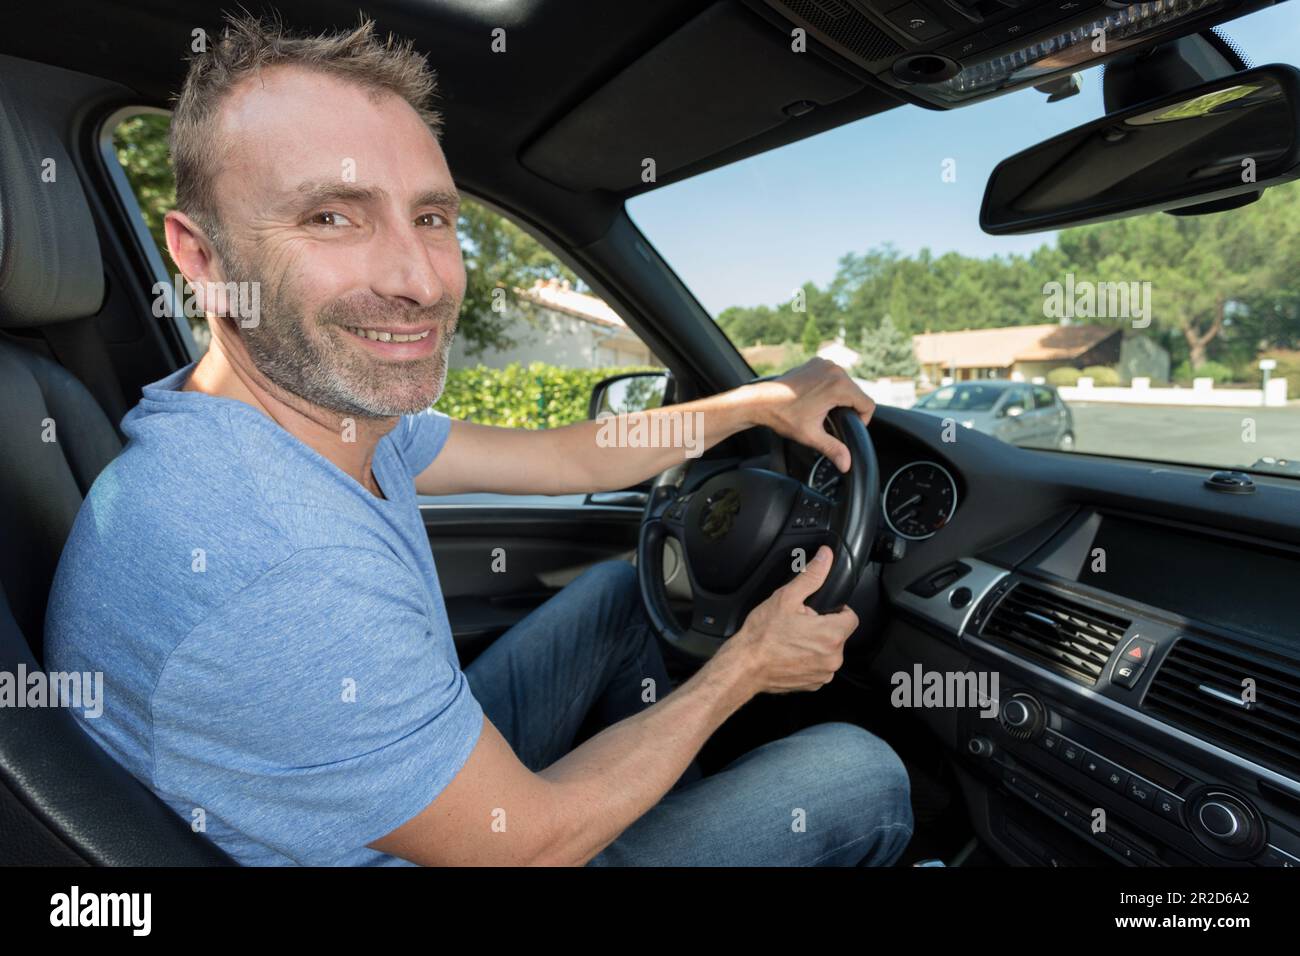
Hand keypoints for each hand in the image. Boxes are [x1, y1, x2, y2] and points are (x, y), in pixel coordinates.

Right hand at [723, 545, 858, 694]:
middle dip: (823, 626)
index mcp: (831, 634)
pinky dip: (809, 660)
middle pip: (839, 634)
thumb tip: (825, 558)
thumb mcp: (786, 597)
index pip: (851, 617)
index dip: (837, 610)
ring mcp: (823, 674)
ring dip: (816, 645)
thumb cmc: (762, 636)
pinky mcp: (813, 684)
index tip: (820, 611)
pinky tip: (790, 654)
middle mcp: (832, 658)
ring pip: (829, 651)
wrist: (744, 666)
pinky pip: (819, 667)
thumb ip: (811, 576)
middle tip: (799, 623)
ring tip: (792, 639)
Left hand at [746, 358, 874, 472]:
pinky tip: (817, 399)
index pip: (867, 403)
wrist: (760, 401)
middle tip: (833, 422)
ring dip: (840, 398)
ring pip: (846, 384)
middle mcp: (834, 370)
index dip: (862, 419)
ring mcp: (824, 364)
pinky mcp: (816, 363)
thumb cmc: (783, 416)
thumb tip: (846, 464)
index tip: (848, 426)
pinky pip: (833, 376)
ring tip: (824, 411)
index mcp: (838, 386)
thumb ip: (833, 449)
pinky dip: (830, 387)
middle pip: (857, 393)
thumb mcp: (811, 436)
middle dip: (849, 408)